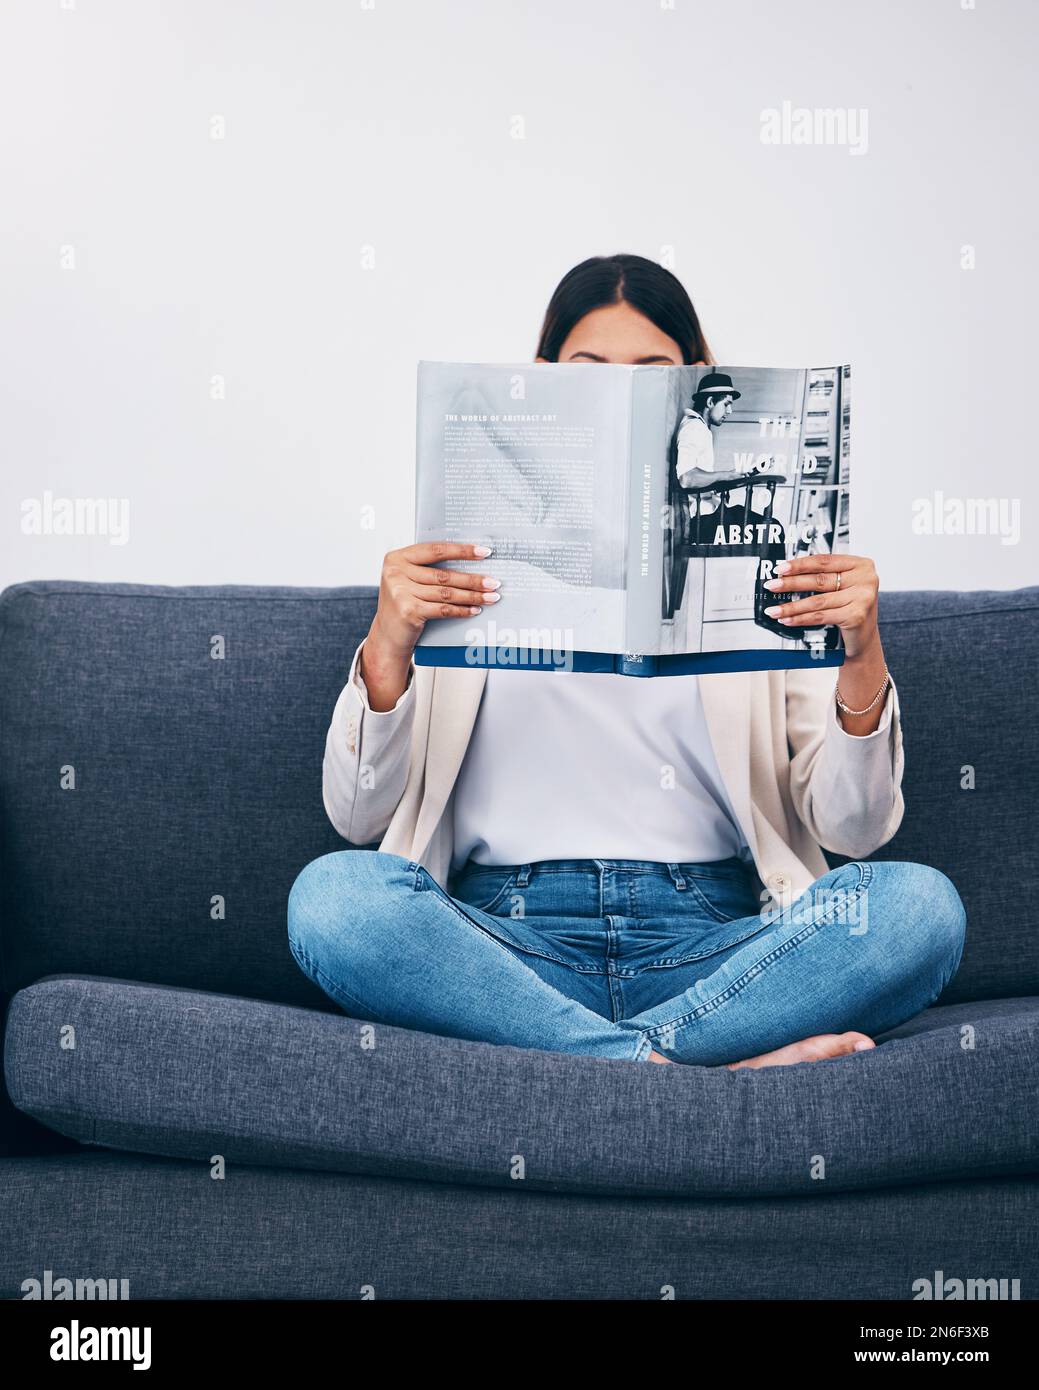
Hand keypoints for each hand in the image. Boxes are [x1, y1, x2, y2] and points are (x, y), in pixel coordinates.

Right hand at [360, 542, 500, 709]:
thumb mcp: (410, 580)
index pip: (435, 550)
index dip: (462, 551)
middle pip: (444, 575)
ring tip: (491, 597)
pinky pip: (443, 609)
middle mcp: (395, 573)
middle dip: (473, 579)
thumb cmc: (404, 603)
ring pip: (446, 593)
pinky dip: (462, 610)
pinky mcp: (408, 611)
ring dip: (472, 596)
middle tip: (494, 582)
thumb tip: (471, 562)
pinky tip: (475, 610)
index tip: (484, 552)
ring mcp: (400, 593)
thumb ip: (430, 569)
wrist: (387, 635)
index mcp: (397, 557)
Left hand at [762, 552, 878, 659]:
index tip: (780, 568)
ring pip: (817, 601)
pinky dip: (800, 618)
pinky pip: (820, 616)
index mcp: (861, 564)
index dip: (800, 564)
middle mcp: (865, 579)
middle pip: (819, 580)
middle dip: (791, 584)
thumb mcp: (843, 586)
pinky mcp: (856, 616)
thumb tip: (787, 574)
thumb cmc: (850, 608)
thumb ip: (825, 575)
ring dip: (791, 606)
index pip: (824, 561)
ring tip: (774, 609)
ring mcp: (863, 598)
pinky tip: (787, 619)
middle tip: (771, 586)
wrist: (864, 637)